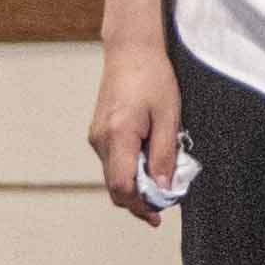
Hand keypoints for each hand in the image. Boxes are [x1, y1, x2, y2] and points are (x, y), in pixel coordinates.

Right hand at [89, 45, 184, 222]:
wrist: (131, 52)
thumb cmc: (153, 78)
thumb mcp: (168, 117)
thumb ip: (165, 155)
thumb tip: (163, 189)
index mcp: (118, 135)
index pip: (122, 187)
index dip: (141, 205)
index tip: (160, 212)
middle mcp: (100, 140)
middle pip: (115, 188)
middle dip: (139, 201)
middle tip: (165, 205)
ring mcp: (96, 138)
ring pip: (113, 177)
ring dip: (136, 186)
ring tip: (162, 180)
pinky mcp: (98, 135)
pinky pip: (113, 163)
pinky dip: (130, 171)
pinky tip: (150, 164)